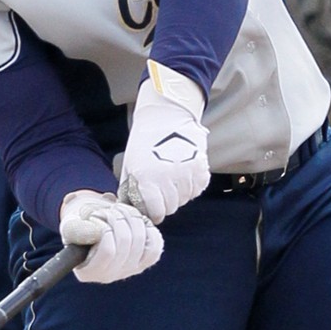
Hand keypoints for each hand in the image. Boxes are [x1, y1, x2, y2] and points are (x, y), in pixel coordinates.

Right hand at [58, 190, 162, 283]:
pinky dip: (148, 228)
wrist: (94, 223)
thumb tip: (94, 232)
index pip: (108, 250)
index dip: (104, 227)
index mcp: (88, 272)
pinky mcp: (144, 261)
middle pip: (125, 242)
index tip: (95, 216)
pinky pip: (155, 245)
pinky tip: (136, 220)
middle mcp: (110, 276)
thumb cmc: (80, 224)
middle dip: (116, 217)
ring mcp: (129, 270)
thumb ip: (76, 229)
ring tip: (118, 209)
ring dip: (130, 217)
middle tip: (107, 209)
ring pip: (140, 239)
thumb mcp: (71, 225)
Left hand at [117, 61, 209, 222]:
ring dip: (179, 194)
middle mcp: (167, 178)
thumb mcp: (130, 164)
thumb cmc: (145, 141)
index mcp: (147, 178)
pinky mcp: (200, 167)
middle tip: (162, 193)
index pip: (156, 211)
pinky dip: (192, 186)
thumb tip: (130, 207)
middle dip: (165, 204)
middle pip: (171, 207)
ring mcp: (186, 173)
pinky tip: (183, 175)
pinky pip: (198, 188)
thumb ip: (130, 189)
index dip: (154, 213)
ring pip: (185, 199)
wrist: (166, 116)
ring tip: (172, 180)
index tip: (154, 210)